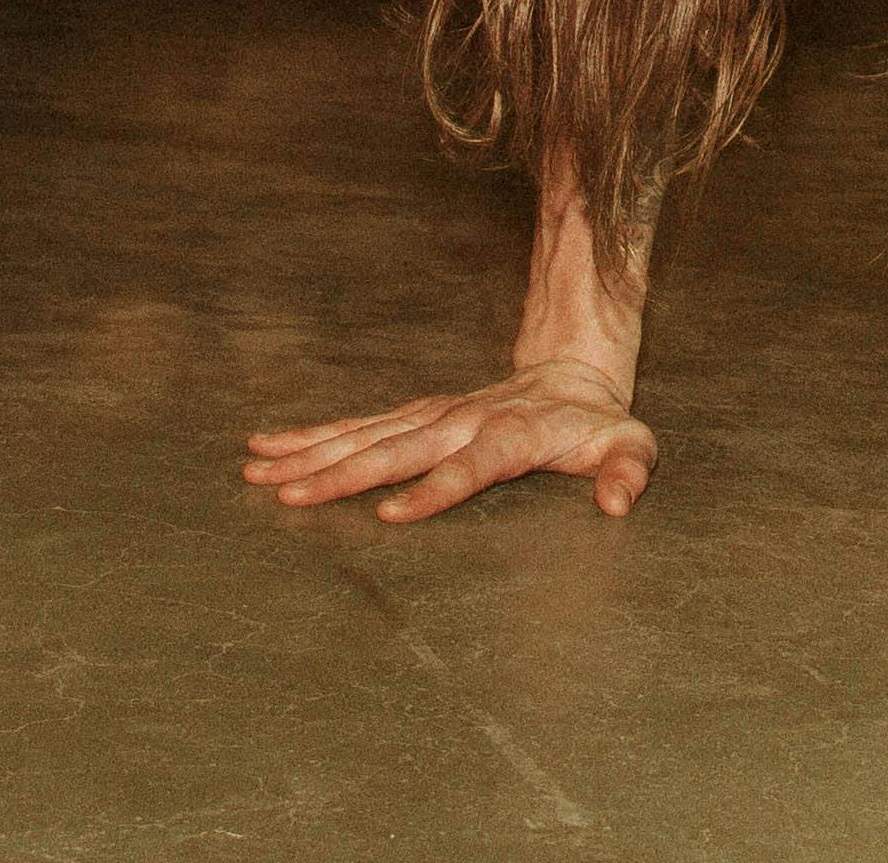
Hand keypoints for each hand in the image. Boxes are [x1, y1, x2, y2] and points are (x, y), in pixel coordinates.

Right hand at [242, 359, 655, 521]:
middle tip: (286, 495)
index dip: (434, 491)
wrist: (572, 372)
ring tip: (256, 470)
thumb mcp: (631, 444)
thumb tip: (620, 503)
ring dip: (310, 454)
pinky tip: (270, 446)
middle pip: (396, 450)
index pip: (470, 467)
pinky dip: (313, 435)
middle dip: (341, 474)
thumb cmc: (598, 423)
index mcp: (511, 436)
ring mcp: (433, 415)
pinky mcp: (416, 414)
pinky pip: (359, 425)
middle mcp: (461, 421)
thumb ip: (630, 470)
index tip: (392, 515)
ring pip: (365, 435)